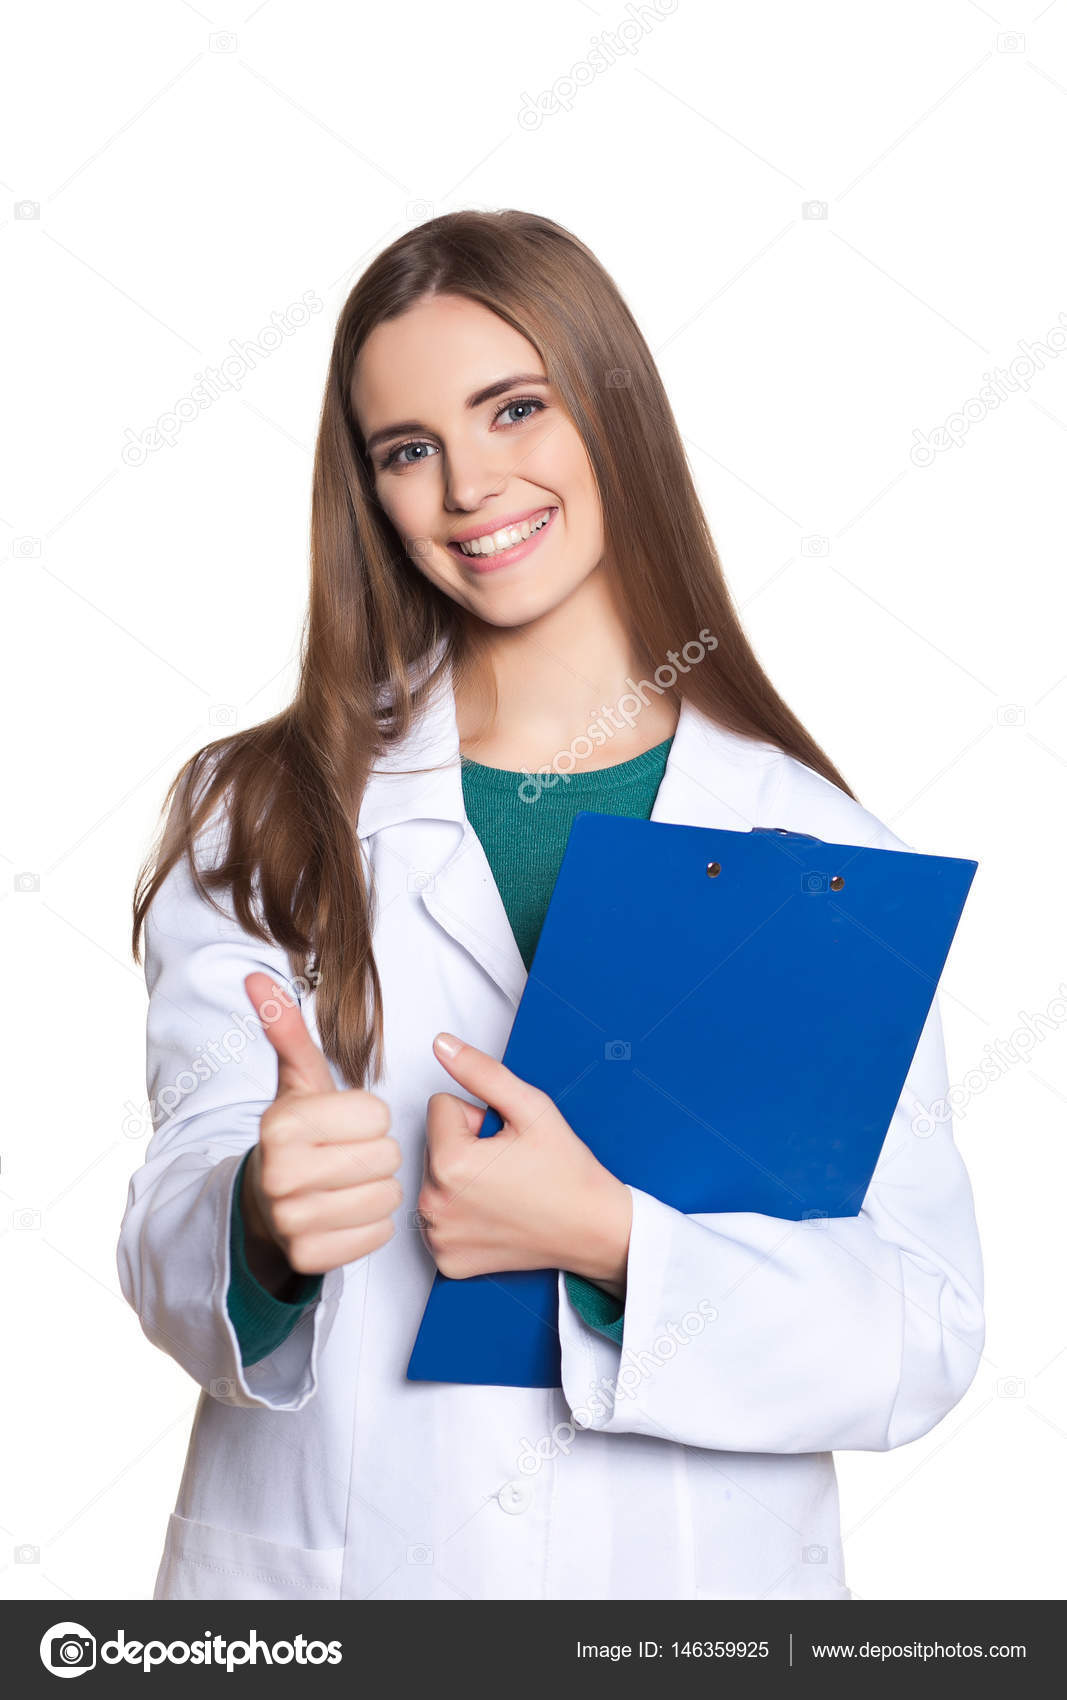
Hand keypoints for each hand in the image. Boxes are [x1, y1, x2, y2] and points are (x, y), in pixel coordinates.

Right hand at [242, 971, 403, 1280]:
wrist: (264, 1202)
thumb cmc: (297, 1135)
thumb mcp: (296, 1080)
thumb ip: (285, 1030)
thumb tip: (257, 977)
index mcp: (282, 1124)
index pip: (376, 1115)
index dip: (369, 1117)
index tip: (343, 1124)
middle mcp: (281, 1174)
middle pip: (386, 1156)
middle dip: (377, 1153)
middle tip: (347, 1155)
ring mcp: (293, 1220)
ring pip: (387, 1196)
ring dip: (379, 1188)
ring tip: (349, 1182)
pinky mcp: (310, 1257)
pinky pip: (379, 1234)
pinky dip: (373, 1224)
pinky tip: (347, 1211)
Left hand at [418, 1032, 631, 1294]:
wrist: (593, 1230)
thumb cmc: (567, 1171)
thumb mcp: (531, 1107)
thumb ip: (480, 1071)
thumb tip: (441, 1044)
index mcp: (450, 1162)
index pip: (440, 1107)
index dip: (477, 1116)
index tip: (505, 1139)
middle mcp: (434, 1204)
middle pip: (434, 1145)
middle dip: (466, 1146)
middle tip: (509, 1165)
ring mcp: (438, 1237)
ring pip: (434, 1179)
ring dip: (461, 1179)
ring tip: (504, 1190)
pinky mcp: (447, 1260)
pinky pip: (439, 1218)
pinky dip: (462, 1215)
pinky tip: (496, 1217)